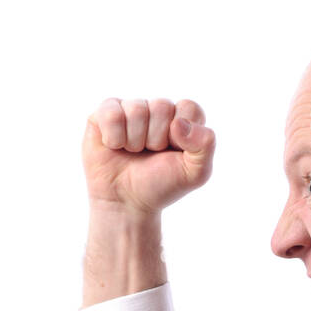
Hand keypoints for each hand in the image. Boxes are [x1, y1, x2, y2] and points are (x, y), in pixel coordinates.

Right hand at [82, 97, 215, 215]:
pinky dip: (114, 138)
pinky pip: (112, 114)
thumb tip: (178, 123)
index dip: (182, 135)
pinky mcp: (104, 114)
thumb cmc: (161, 186)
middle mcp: (156, 110)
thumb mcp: (195, 173)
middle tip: (150, 155)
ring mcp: (130, 109)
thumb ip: (205, 145)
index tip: (174, 152)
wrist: (126, 203)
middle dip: (156, 140)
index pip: (189, 108)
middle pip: (161, 107)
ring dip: (135, 141)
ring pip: (136, 110)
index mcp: (182, 119)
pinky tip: (114, 147)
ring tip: (133, 153)